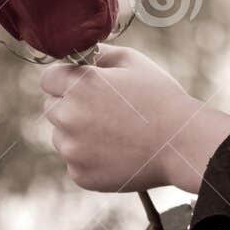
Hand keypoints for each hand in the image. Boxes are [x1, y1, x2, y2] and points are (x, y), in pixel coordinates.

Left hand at [38, 43, 189, 192]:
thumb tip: (83, 57)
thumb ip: (101, 54)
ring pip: (61, 137)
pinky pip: (74, 162)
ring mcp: (72, 149)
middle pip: (51, 109)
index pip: (48, 79)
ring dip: (76, 133)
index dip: (64, 80)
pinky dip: (89, 158)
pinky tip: (116, 152)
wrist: (181, 144)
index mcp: (80, 85)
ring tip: (113, 133)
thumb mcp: (134, 62)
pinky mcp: (80, 175)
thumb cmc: (161, 98)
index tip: (80, 85)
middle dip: (70, 106)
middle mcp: (69, 117)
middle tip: (102, 110)